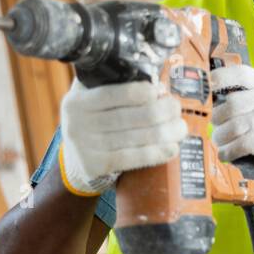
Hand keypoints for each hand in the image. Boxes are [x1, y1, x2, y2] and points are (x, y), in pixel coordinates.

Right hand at [59, 79, 186, 194]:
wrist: (73, 159)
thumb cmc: (94, 121)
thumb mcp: (93, 99)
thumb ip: (116, 87)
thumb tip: (159, 87)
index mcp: (78, 100)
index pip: (115, 93)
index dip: (143, 92)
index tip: (161, 92)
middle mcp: (77, 123)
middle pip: (130, 116)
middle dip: (162, 112)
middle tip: (177, 110)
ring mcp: (85, 147)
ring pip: (136, 138)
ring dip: (166, 132)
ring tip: (181, 129)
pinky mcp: (95, 166)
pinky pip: (133, 158)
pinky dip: (157, 153)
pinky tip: (172, 148)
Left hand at [208, 64, 253, 184]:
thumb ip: (241, 95)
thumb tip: (207, 97)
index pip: (240, 74)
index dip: (219, 79)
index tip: (206, 87)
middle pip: (232, 103)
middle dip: (217, 118)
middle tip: (215, 126)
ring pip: (234, 126)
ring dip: (221, 136)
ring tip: (220, 140)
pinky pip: (241, 144)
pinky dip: (228, 151)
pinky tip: (226, 154)